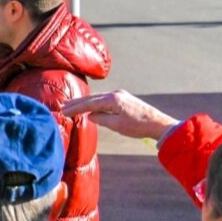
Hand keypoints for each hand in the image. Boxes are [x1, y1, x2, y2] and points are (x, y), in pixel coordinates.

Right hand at [61, 90, 177, 140]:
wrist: (159, 124)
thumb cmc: (139, 126)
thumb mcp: (117, 125)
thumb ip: (101, 119)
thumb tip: (90, 116)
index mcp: (113, 100)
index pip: (89, 104)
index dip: (75, 108)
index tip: (63, 111)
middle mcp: (116, 94)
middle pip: (92, 98)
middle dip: (77, 103)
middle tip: (63, 106)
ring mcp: (121, 95)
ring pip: (98, 98)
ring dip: (85, 103)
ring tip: (73, 106)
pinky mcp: (124, 99)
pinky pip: (105, 100)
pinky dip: (95, 103)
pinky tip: (90, 107)